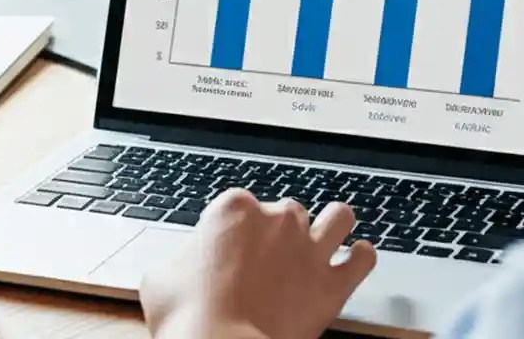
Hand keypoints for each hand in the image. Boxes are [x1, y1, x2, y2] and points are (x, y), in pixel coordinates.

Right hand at [141, 190, 377, 338]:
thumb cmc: (187, 316)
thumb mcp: (160, 277)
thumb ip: (180, 259)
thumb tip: (185, 265)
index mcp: (234, 209)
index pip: (241, 207)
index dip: (236, 232)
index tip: (231, 253)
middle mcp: (278, 219)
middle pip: (288, 212)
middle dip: (281, 233)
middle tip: (269, 261)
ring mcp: (310, 249)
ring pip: (338, 217)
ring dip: (333, 226)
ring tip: (327, 240)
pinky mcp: (332, 284)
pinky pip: (364, 259)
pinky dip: (361, 257)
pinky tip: (355, 259)